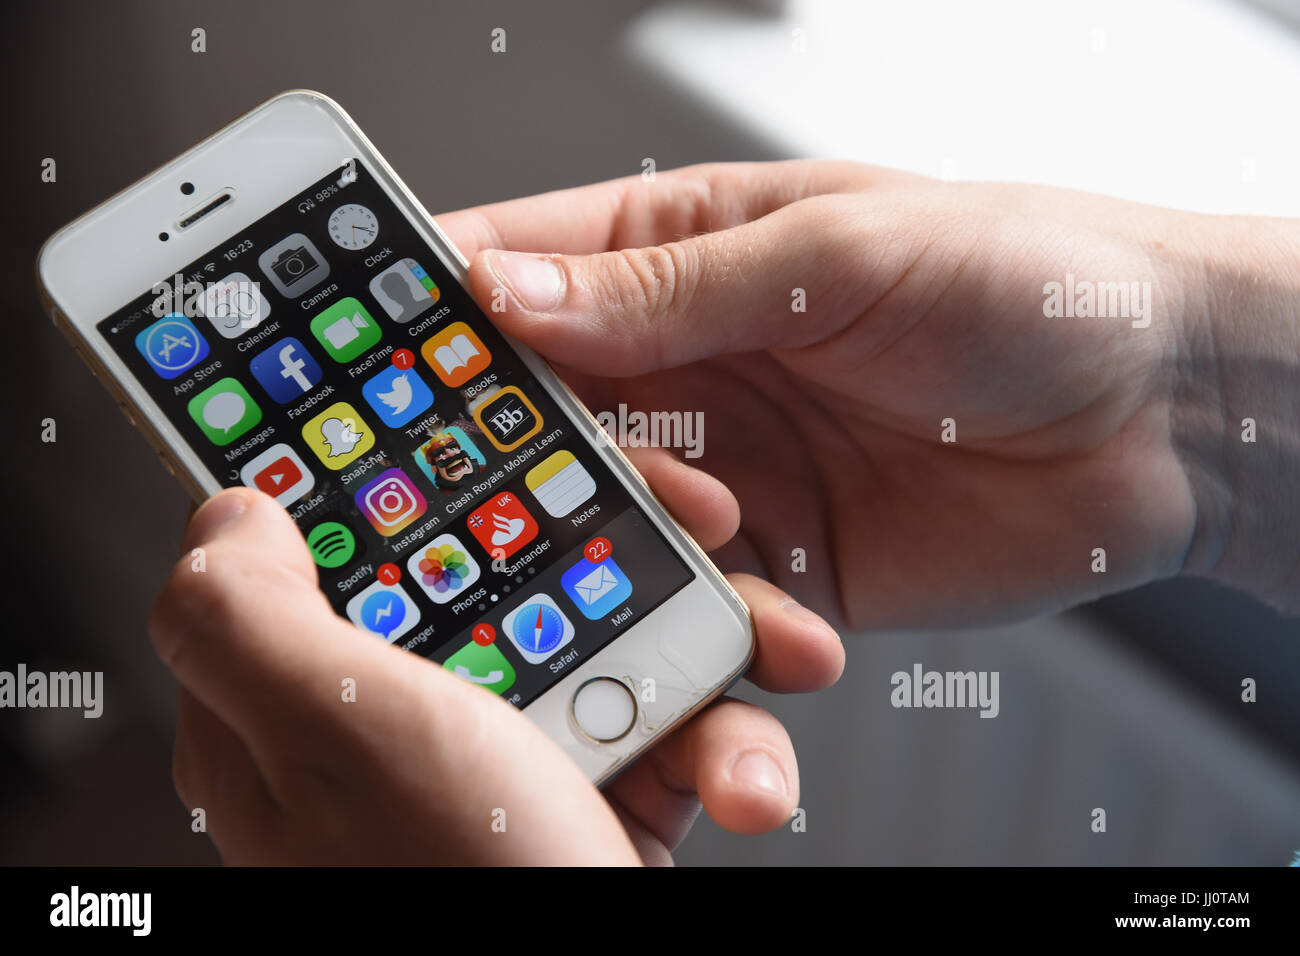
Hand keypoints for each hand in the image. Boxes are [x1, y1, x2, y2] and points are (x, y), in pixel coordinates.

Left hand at [153, 479, 842, 863]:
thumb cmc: (458, 891)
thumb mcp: (337, 736)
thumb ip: (249, 614)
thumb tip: (229, 513)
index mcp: (306, 705)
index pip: (343, 539)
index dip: (412, 465)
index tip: (494, 406)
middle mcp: (402, 732)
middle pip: (499, 571)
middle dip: (608, 538)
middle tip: (692, 512)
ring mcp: (501, 769)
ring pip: (599, 641)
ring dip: (702, 643)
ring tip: (773, 650)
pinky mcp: (584, 803)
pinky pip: (657, 731)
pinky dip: (722, 742)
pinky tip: (749, 766)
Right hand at [445, 160, 1299, 622]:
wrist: (1167, 412)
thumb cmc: (1024, 279)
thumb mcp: (839, 251)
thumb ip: (673, 285)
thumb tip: (510, 295)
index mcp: (689, 255)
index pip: (525, 278)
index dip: (442, 324)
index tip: (379, 384)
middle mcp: (695, 371)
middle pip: (549, 429)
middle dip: (531, 483)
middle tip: (535, 521)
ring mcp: (734, 476)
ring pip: (618, 539)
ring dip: (640, 574)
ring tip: (721, 568)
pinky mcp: (787, 571)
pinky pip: (713, 617)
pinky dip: (733, 645)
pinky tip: (792, 644)